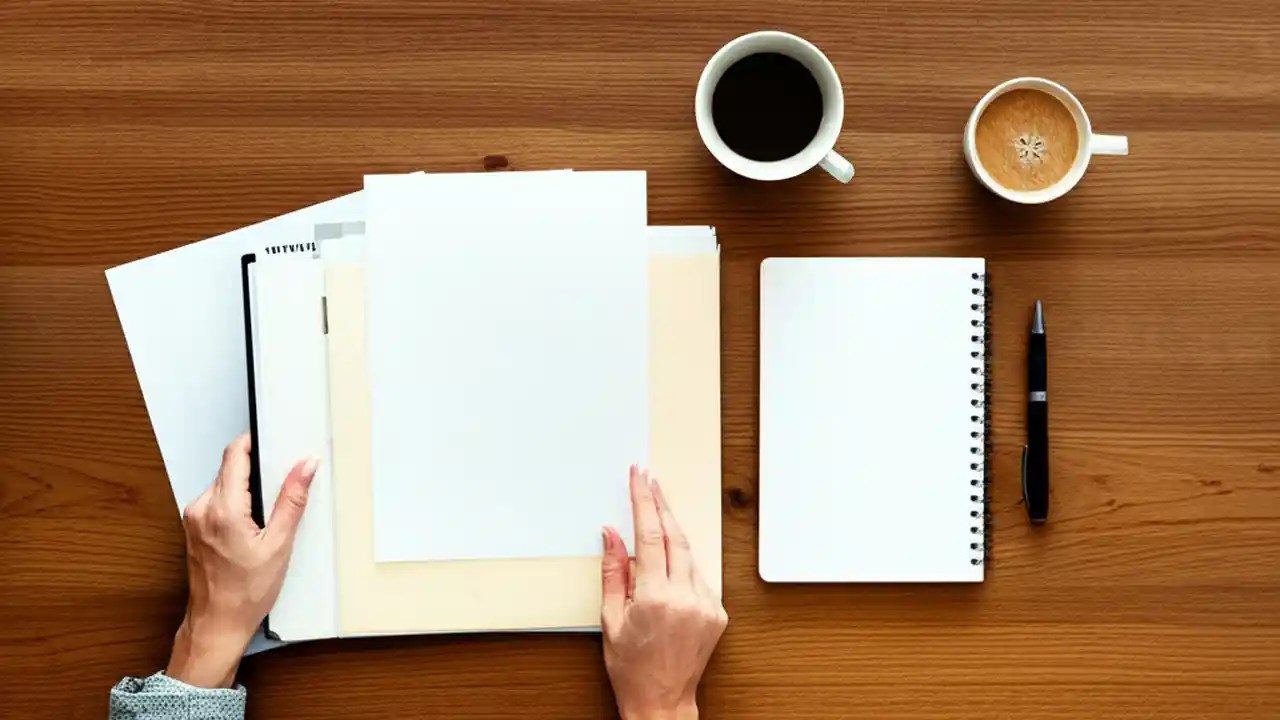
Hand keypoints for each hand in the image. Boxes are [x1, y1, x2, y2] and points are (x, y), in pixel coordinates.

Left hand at [166, 434, 317, 687]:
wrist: (217, 623)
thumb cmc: (246, 593)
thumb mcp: (279, 545)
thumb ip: (292, 500)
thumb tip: (305, 466)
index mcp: (222, 509)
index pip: (235, 454)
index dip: (256, 442)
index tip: (276, 443)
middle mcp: (201, 509)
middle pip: (230, 468)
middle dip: (256, 471)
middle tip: (280, 489)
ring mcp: (193, 518)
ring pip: (223, 484)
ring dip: (246, 489)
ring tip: (266, 517)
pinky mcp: (193, 527)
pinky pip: (216, 500)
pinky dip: (235, 504)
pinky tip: (251, 527)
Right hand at [601, 466, 727, 719]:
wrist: (662, 702)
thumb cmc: (631, 667)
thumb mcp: (610, 620)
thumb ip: (612, 571)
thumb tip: (611, 533)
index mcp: (655, 597)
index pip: (650, 535)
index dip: (644, 501)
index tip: (640, 478)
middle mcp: (686, 597)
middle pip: (675, 535)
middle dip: (662, 504)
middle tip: (651, 480)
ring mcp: (706, 605)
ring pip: (689, 555)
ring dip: (673, 534)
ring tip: (657, 515)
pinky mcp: (718, 613)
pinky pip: (699, 576)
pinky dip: (683, 564)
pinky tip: (669, 564)